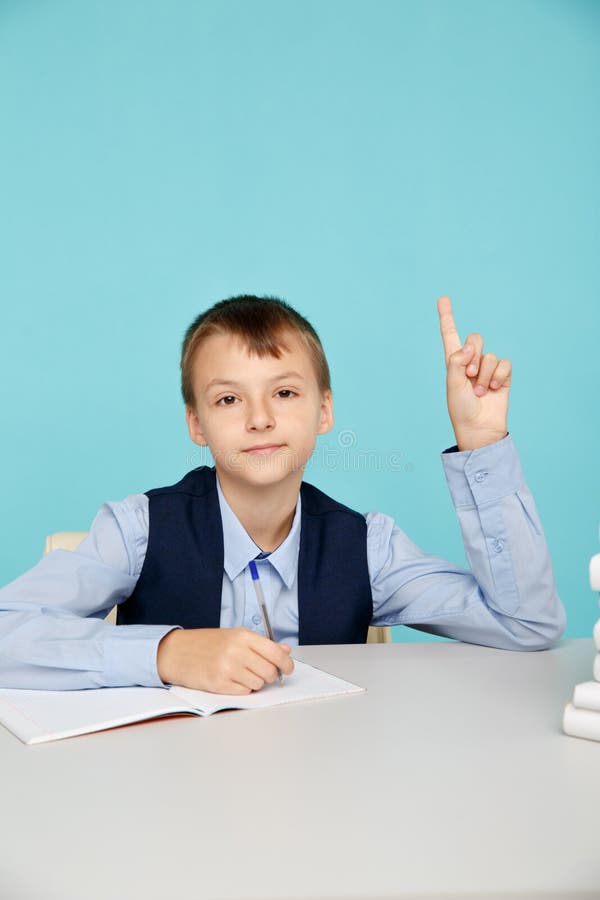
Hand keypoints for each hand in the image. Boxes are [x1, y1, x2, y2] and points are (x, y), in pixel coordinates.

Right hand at [157, 627, 293, 692]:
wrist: (177, 652)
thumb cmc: (206, 643)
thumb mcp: (234, 636)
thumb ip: (261, 644)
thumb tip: (285, 650)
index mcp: (243, 635)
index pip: (276, 652)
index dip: (287, 663)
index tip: (288, 668)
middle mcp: (236, 650)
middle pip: (269, 671)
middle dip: (269, 675)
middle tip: (260, 672)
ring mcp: (227, 668)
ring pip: (258, 684)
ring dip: (255, 682)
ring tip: (241, 674)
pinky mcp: (218, 684)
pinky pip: (244, 692)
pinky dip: (242, 689)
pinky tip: (232, 680)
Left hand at [437, 296, 511, 450]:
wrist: (478, 428)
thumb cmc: (461, 409)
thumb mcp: (452, 384)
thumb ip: (457, 361)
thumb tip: (469, 347)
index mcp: (454, 362)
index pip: (450, 335)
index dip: (447, 317)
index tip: (443, 298)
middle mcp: (471, 362)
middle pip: (475, 338)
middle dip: (473, 354)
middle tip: (469, 375)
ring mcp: (488, 369)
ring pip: (489, 355)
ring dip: (484, 374)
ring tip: (480, 391)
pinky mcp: (503, 376)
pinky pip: (504, 363)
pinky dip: (498, 376)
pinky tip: (493, 390)